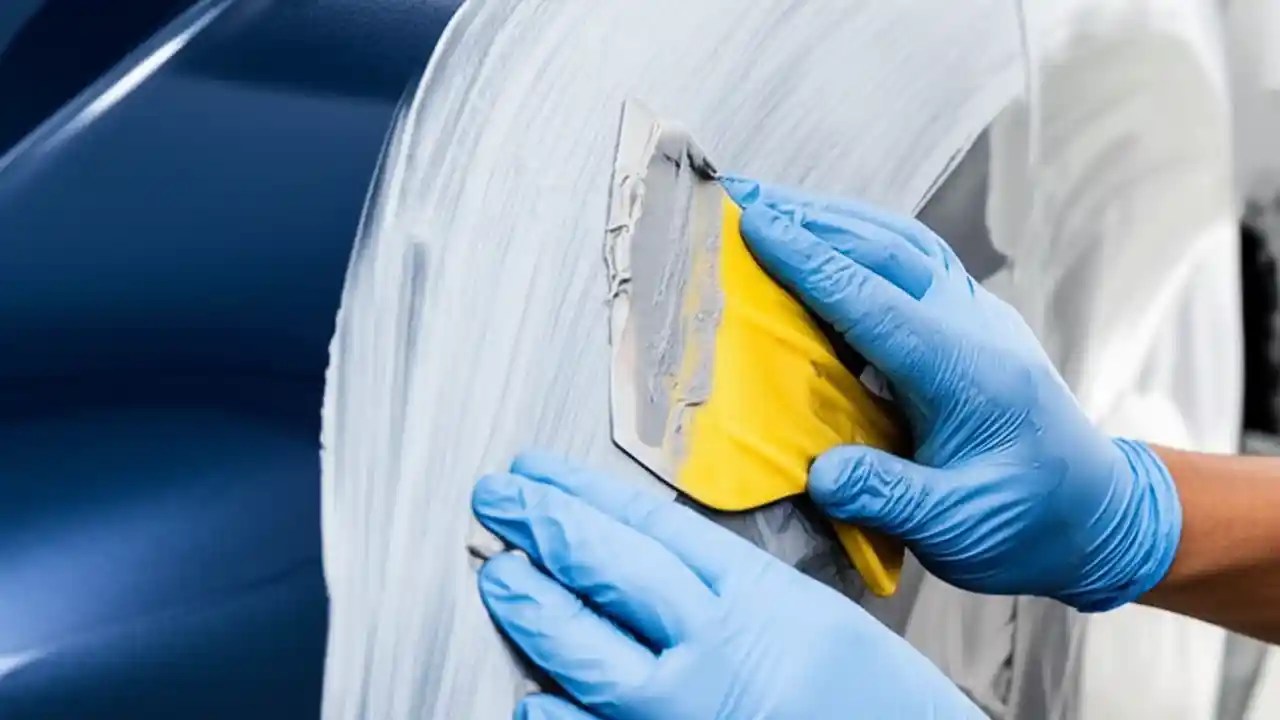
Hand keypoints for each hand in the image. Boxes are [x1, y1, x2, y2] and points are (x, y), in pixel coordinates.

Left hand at [472, 453, 982, 718]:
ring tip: (499, 575)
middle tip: (495, 497)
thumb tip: (653, 558)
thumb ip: (738, 587)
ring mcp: (695, 713)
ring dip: (533, 610)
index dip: (582, 492)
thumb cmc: (876, 699)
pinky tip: (529, 699)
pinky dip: (559, 719)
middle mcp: (720, 648)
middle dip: (543, 527)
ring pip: (590, 654)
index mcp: (760, 596)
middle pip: (611, 571)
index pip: (650, 525)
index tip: (537, 470)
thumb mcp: (816, 617)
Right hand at [720, 176, 1180, 611]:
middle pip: (885, 250)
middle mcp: (972, 326)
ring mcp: (976, 316)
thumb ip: (889, 497)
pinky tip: (825, 240)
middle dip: (809, 219)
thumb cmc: (1030, 523)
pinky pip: (912, 260)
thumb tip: (818, 473)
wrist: (1100, 514)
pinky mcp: (971, 322)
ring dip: (835, 219)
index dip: (806, 261)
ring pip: (901, 243)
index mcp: (965, 370)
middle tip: (741, 195)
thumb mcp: (958, 528)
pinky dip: (861, 240)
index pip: (872, 299)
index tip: (752, 223)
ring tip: (771, 203)